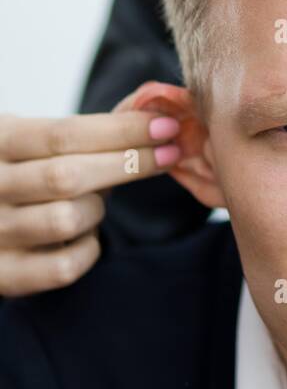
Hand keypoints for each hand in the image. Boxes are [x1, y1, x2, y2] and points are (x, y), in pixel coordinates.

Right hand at [0, 82, 190, 296]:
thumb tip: (155, 112)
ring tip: (96, 198)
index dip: (122, 130)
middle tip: (169, 153)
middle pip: (68, 176)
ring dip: (97, 209)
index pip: (65, 135)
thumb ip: (85, 129)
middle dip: (128, 163)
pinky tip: (85, 234)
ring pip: (66, 220)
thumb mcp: (32, 137)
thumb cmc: (17, 170)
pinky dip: (88, 250)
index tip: (166, 126)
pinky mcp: (3, 275)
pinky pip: (63, 267)